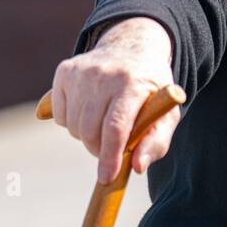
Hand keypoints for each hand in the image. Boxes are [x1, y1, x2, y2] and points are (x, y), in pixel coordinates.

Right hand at [50, 16, 179, 183]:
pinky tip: (89, 109)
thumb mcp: (166, 114)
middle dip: (99, 150)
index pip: (115, 127)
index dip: (109, 155)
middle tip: (111, 149)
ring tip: (104, 124)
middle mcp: (104, 74)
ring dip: (87, 136)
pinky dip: (71, 122)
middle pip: (90, 130)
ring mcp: (81, 72)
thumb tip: (136, 167)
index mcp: (132, 84)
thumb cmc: (151, 91)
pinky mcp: (65, 72)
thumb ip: (156, 142)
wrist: (132, 48)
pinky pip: (60, 115)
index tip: (107, 177)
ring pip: (72, 126)